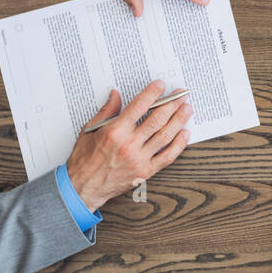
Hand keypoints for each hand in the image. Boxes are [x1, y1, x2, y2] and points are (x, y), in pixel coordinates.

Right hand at [64, 81, 191, 211]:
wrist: (84, 187)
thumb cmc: (84, 159)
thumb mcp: (89, 130)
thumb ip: (106, 111)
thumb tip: (116, 94)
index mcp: (114, 131)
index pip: (138, 106)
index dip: (152, 93)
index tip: (160, 85)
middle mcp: (129, 144)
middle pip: (157, 119)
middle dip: (172, 104)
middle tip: (181, 94)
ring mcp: (139, 159)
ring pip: (165, 136)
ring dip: (179, 120)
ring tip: (187, 109)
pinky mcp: (146, 171)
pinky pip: (168, 156)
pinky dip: (179, 144)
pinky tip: (185, 133)